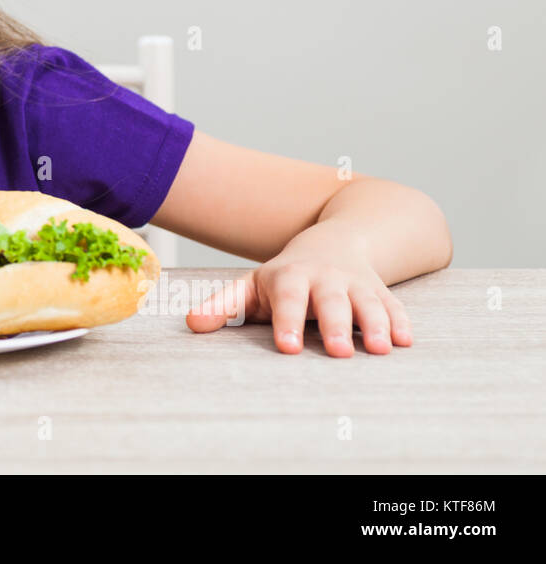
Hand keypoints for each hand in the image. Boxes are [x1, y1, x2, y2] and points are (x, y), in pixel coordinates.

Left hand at [184, 224, 413, 355]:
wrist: (334, 244)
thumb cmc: (284, 278)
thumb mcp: (251, 287)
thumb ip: (223, 306)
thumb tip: (191, 325)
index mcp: (289, 278)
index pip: (287, 299)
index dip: (287, 322)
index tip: (286, 347)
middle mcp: (325, 279)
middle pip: (330, 301)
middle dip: (335, 326)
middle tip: (338, 354)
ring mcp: (356, 284)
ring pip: (367, 302)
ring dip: (375, 324)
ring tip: (382, 349)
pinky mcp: (381, 292)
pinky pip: (394, 306)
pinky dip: (401, 321)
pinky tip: (406, 341)